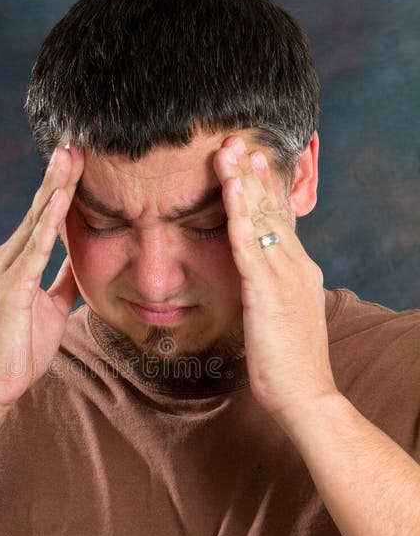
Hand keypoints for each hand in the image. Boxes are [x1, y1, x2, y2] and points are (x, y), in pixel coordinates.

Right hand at [0, 144, 83, 416]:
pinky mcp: (10, 288)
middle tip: (76, 141)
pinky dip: (48, 223)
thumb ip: (62, 281)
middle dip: (58, 175)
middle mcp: (8, 259)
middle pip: (38, 209)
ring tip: (70, 157)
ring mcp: (6, 271)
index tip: (80, 161)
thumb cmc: (18, 349)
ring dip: (54, 188)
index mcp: (18, 262)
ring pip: (35, 221)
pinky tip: (60, 200)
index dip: (62, 189)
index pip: (44, 218)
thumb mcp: (50, 308)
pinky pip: (34, 250)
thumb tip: (81, 261)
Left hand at [213, 135, 336, 425]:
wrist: (306, 395)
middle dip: (253, 173)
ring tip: (230, 149)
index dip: (263, 190)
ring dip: (243, 181)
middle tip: (237, 140)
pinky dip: (239, 211)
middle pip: (271, 210)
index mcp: (299, 272)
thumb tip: (255, 283)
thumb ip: (270, 294)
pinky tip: (231, 187)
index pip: (278, 222)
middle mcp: (296, 266)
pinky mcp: (268, 290)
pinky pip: (249, 243)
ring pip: (260, 218)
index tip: (250, 162)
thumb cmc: (288, 365)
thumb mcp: (281, 319)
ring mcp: (284, 275)